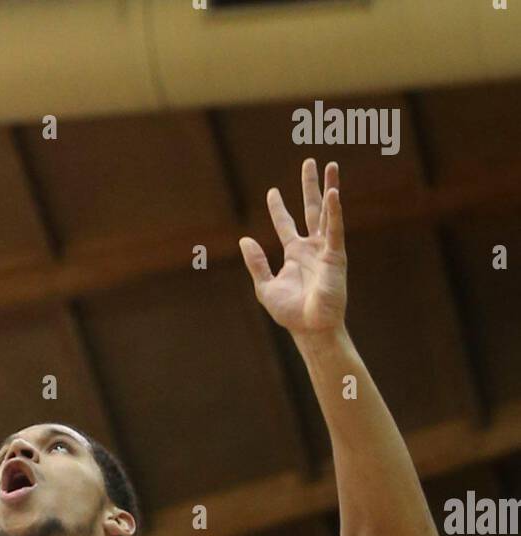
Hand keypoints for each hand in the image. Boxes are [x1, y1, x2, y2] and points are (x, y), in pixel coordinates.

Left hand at [239, 160, 346, 337]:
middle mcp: (311, 247)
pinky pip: (335, 229)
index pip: (285, 224)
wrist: (310, 328)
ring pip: (327, 212)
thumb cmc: (291, 313)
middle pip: (311, 209)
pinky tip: (334, 193)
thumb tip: (244, 240)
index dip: (278, 208)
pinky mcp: (336, 256)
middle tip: (310, 162)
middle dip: (310, 186)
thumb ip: (256, 263)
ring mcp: (325, 249)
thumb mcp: (265, 287)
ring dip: (329, 189)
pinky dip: (335, 212)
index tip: (272, 191)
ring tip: (331, 166)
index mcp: (295, 253)